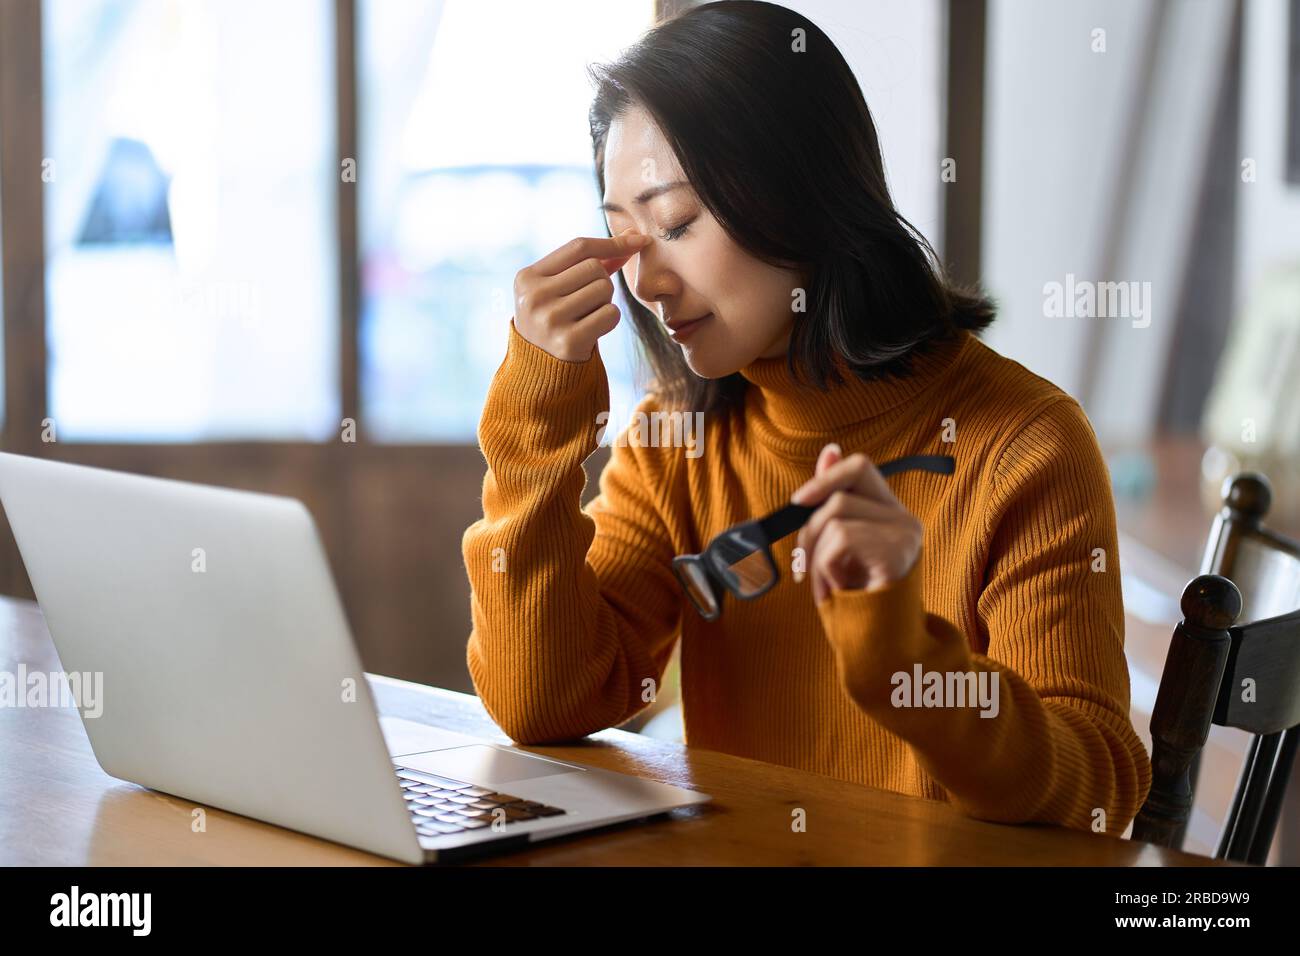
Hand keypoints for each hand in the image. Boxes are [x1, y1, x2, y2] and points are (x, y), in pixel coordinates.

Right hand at [512, 229, 650, 361]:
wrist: (540, 369)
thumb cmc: (557, 319)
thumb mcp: (561, 288)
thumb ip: (592, 263)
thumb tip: (632, 236)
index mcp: (527, 277)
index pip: (578, 247)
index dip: (612, 242)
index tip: (639, 239)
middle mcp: (534, 296)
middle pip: (595, 268)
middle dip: (603, 281)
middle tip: (589, 301)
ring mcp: (549, 320)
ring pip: (604, 289)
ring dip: (605, 301)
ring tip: (587, 316)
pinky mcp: (568, 341)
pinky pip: (610, 314)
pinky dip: (609, 319)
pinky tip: (593, 330)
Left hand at [791, 443, 923, 603]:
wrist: (884, 648)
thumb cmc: (858, 600)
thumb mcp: (839, 548)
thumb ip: (834, 503)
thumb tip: (829, 449)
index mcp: (892, 513)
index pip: (859, 467)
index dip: (824, 477)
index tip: (798, 501)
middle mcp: (905, 519)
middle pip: (841, 492)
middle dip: (809, 526)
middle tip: (802, 564)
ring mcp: (905, 535)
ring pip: (834, 518)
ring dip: (816, 556)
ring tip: (828, 585)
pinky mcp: (897, 553)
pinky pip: (839, 540)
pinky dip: (827, 568)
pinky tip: (841, 590)